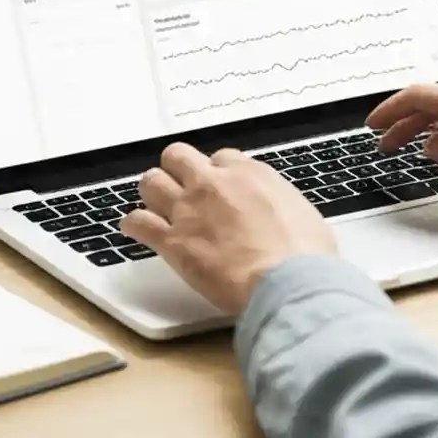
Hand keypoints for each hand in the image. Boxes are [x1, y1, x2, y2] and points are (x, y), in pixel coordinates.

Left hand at [120, 143, 336, 313]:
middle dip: (178, 170)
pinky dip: (133, 226)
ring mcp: (189, 210)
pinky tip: (136, 230)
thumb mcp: (304, 215)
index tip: (220, 186)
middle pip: (178, 156)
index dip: (218, 172)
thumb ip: (282, 206)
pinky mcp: (172, 241)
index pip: (221, 157)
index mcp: (250, 174)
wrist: (286, 281)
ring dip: (153, 192)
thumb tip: (283, 215)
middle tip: (182, 186)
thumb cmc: (304, 255)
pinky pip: (137, 222)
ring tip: (156, 205)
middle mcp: (214, 184)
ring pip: (151, 182)